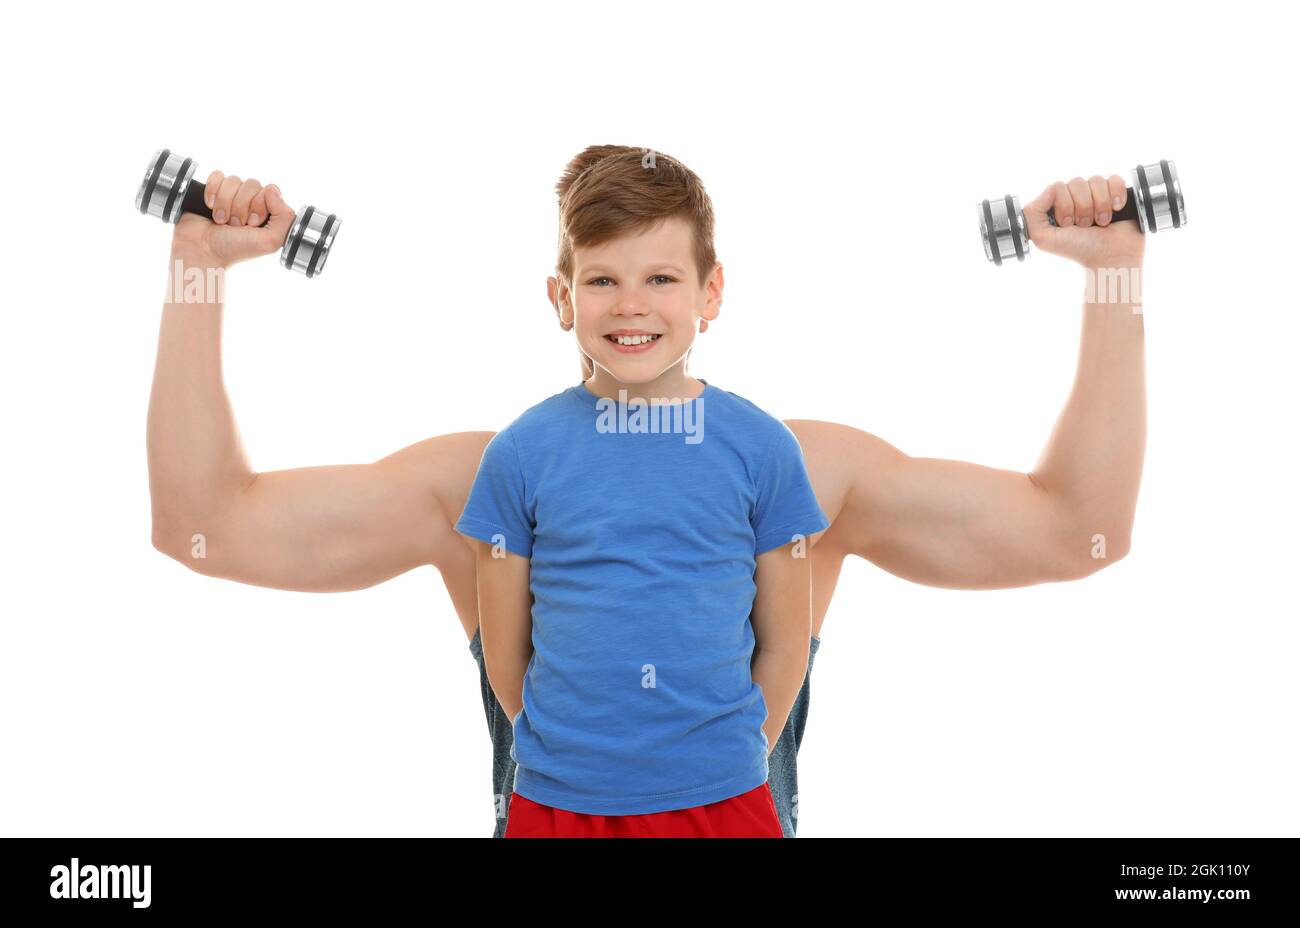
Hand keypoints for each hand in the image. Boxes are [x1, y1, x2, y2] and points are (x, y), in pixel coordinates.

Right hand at [170, 171, 295, 267]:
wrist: (201, 250)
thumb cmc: (234, 249)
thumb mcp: (270, 241)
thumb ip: (285, 218)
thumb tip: (272, 190)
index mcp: (268, 212)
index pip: (270, 190)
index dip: (259, 205)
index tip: (252, 223)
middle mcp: (251, 202)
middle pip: (252, 184)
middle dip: (241, 207)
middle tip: (235, 225)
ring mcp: (232, 195)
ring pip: (234, 180)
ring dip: (225, 203)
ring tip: (221, 221)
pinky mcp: (213, 190)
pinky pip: (217, 176)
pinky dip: (212, 192)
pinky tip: (209, 207)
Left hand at [1022, 175, 1144, 268]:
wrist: (1113, 256)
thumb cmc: (1080, 249)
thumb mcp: (1045, 239)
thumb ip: (1032, 215)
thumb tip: (1049, 189)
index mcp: (1056, 206)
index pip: (1057, 187)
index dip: (1065, 206)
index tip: (1069, 224)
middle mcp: (1075, 198)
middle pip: (1076, 183)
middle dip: (1083, 207)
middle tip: (1086, 225)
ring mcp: (1096, 194)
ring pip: (1095, 181)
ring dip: (1100, 205)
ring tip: (1102, 222)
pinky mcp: (1116, 193)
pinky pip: (1115, 180)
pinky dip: (1117, 195)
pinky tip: (1116, 208)